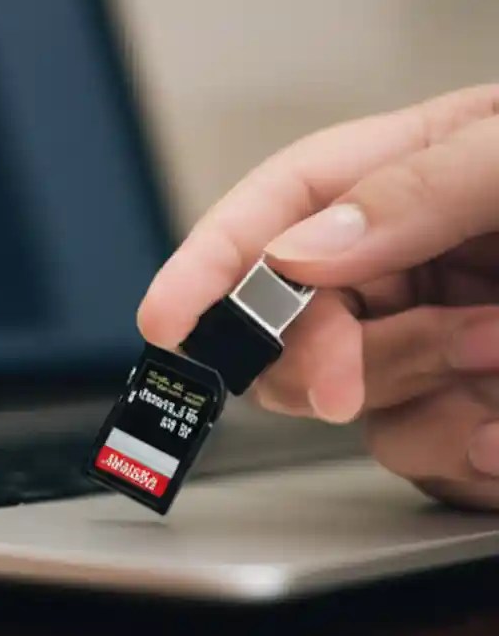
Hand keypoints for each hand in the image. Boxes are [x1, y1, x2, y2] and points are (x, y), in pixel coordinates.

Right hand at [137, 84, 498, 508]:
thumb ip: (426, 185)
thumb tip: (309, 247)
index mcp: (417, 178)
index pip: (279, 207)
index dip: (213, 261)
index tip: (168, 321)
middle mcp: (416, 265)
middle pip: (291, 320)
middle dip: (323, 351)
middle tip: (362, 367)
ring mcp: (446, 344)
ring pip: (351, 402)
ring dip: (420, 396)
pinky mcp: (480, 416)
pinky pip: (423, 456)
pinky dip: (462, 457)